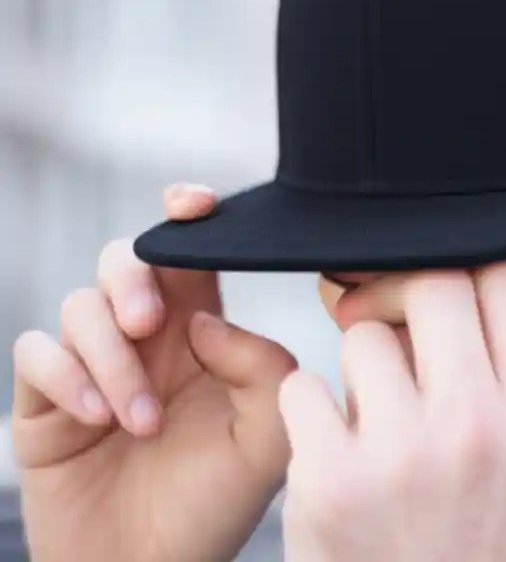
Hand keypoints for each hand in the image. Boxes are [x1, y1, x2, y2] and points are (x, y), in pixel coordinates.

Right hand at [13, 183, 297, 561]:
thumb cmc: (216, 504)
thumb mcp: (267, 436)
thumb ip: (261, 366)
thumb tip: (206, 318)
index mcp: (202, 333)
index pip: (192, 255)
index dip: (187, 216)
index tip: (194, 204)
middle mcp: (146, 339)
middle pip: (125, 259)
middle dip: (134, 277)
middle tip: (149, 324)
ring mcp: (92, 366)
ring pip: (81, 305)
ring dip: (110, 355)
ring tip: (139, 421)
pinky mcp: (44, 401)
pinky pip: (37, 351)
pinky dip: (66, 376)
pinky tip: (97, 418)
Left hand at [279, 261, 505, 561]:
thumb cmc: (476, 532)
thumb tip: (445, 263)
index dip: (469, 260)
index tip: (441, 286)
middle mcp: (481, 422)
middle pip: (433, 280)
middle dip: (401, 293)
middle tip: (383, 321)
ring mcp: (404, 451)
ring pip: (361, 335)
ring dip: (356, 365)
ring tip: (369, 418)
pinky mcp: (330, 480)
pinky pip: (303, 386)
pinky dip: (309, 410)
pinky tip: (332, 450)